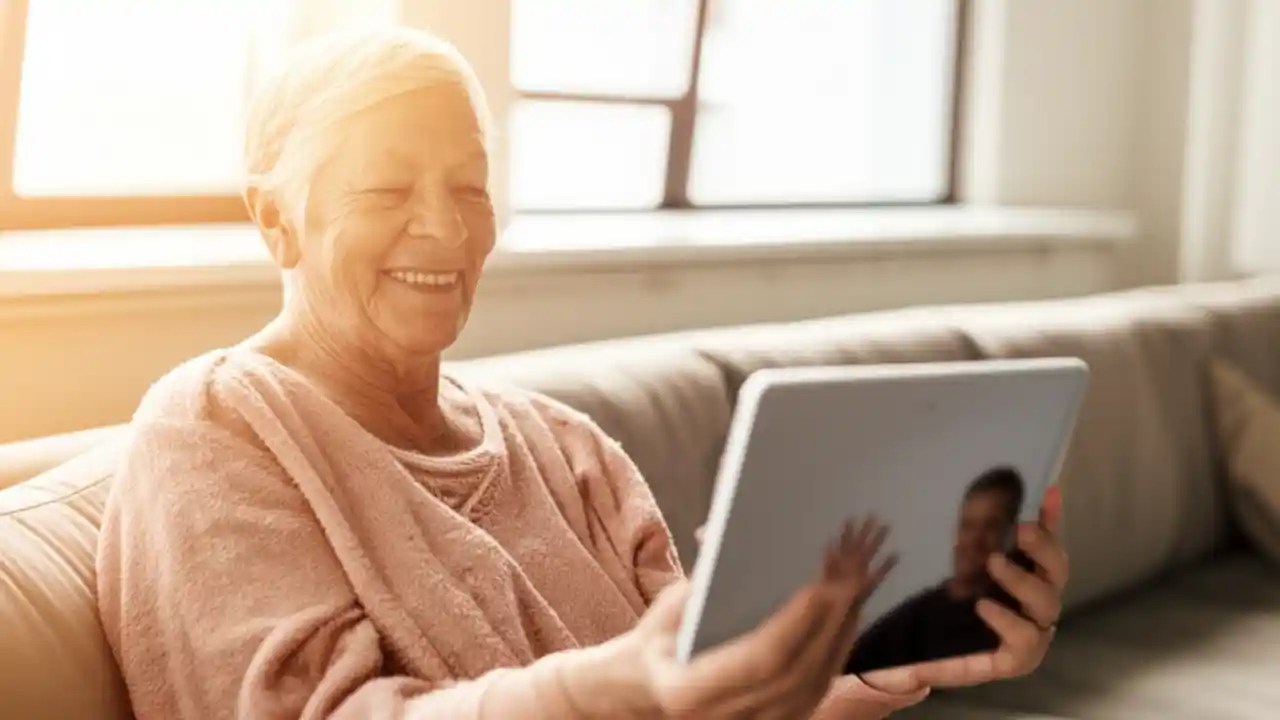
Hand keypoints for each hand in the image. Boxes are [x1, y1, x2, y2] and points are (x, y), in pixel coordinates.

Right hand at [577, 518, 896, 718]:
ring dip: (841, 632)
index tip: (818, 584)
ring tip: (856, 587)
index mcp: (689, 692)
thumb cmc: (659, 640)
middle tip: (851, 574)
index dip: (794, 622)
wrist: (650, 689)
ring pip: (815, 685)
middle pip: (798, 672)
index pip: (759, 659)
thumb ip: (700, 582)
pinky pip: (817, 689)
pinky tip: (849, 615)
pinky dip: (837, 650)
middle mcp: (724, 719)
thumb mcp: (667, 608)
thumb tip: (727, 538)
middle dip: (829, 621)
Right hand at [861, 487, 1067, 693]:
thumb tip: (903, 666)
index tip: (981, 606)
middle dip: (1022, 581)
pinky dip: (1049, 518)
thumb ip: (924, 664)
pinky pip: (1047, 540)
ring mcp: (1039, 591)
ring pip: (1053, 571)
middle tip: (994, 561)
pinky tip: (1048, 493)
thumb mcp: (927, 662)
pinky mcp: (1034, 563)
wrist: (945, 635)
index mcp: (1014, 653)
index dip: (1009, 624)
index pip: (1025, 641)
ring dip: (1039, 547)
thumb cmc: (933, 653)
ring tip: (1018, 527)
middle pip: (1045, 602)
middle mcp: (1034, 623)